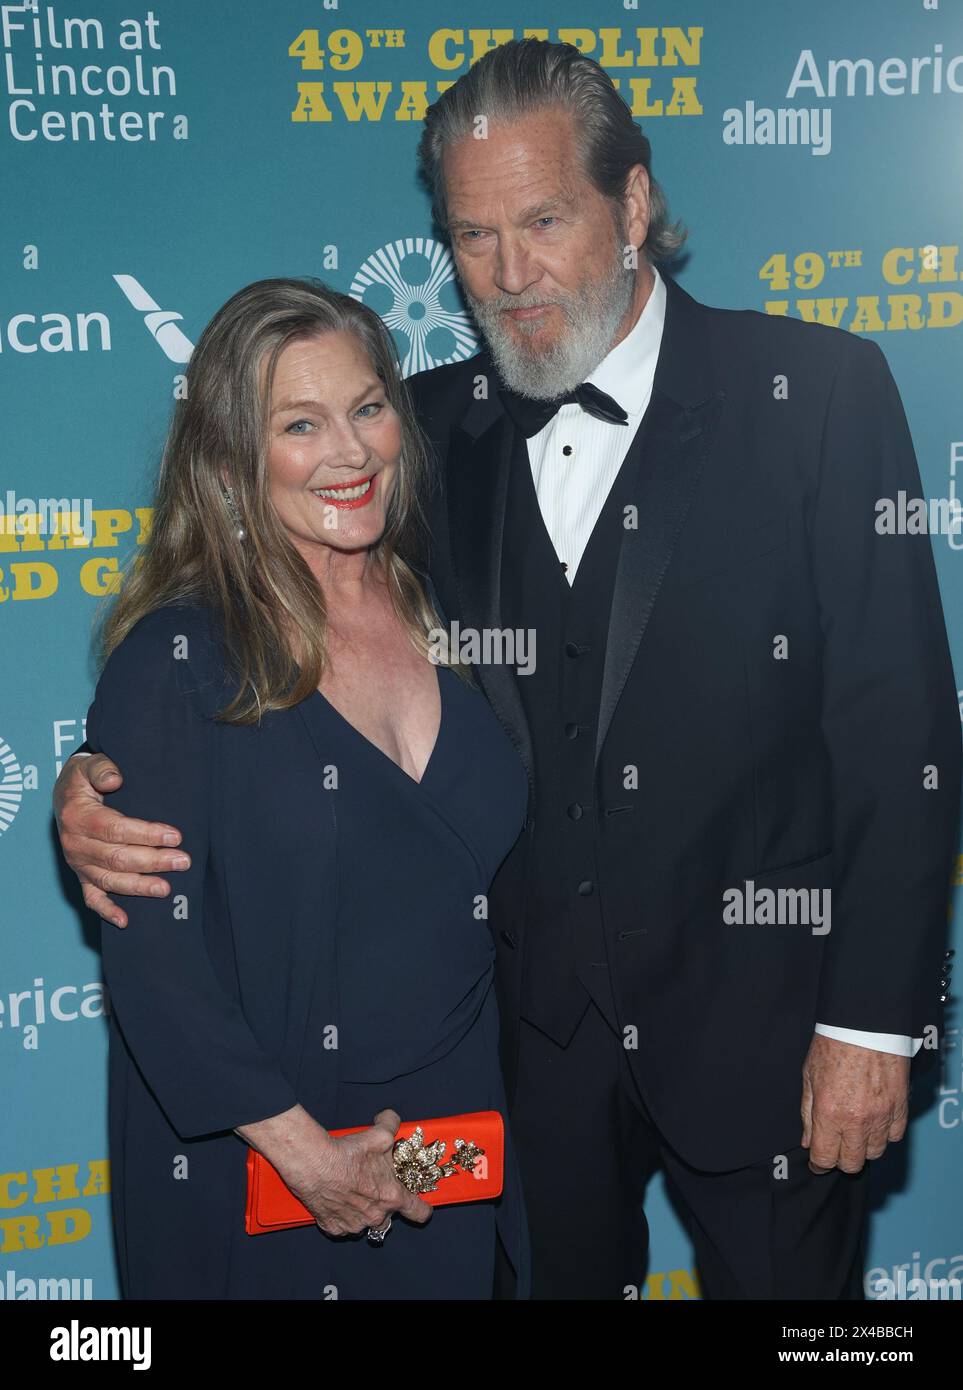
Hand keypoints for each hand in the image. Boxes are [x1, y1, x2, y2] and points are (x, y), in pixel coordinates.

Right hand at [53, 752, 189, 927]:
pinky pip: (92, 898)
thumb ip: (102, 768)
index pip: (116, 829)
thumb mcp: (88, 764)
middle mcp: (75, 844)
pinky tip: (125, 921)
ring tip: (167, 889)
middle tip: (183, 861)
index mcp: (77, 817)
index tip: (175, 836)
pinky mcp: (81, 875)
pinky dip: (107, 911)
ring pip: (110, 880)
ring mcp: (78, 863)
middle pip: (118, 858)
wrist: (65, 795)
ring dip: (139, 887)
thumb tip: (115, 779)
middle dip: (153, 861)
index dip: (147, 834)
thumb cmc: (83, 778)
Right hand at [286, 1109, 431, 1237]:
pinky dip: (341, 1215)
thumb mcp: (379, 1134)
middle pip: (387, 1219)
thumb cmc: (348, 1153)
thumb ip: (392, 1125)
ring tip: (351, 1192)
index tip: (420, 1205)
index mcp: (392, 1197)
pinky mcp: (333, 1228)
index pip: (419, 1212)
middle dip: (383, 1206)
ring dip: (362, 1212)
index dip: (422, 1208)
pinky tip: (336, 1199)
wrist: (314, 1164)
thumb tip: (392, 1119)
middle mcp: (375, 1217)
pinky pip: (342, 1226)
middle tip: (373, 1189)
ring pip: (364, 1223)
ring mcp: (354, 1226)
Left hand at [801, 1033, 908, 1173]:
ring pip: (875, 1153)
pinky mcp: (899, 1107)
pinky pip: (895, 1136)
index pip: (825, 1158)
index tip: (817, 1162)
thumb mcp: (809, 1077)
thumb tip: (808, 1142)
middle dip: (840, 1159)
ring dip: (863, 1147)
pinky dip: (885, 1134)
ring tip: (855, 1131)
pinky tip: (875, 1121)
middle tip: (835, 1146)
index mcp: (829, 1113)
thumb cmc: (832, 1046)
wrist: (864, 1025)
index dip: (819, 1164)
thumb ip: (808, 1113)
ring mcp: (881, 1116)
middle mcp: (856, 1121)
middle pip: (852, 1163)